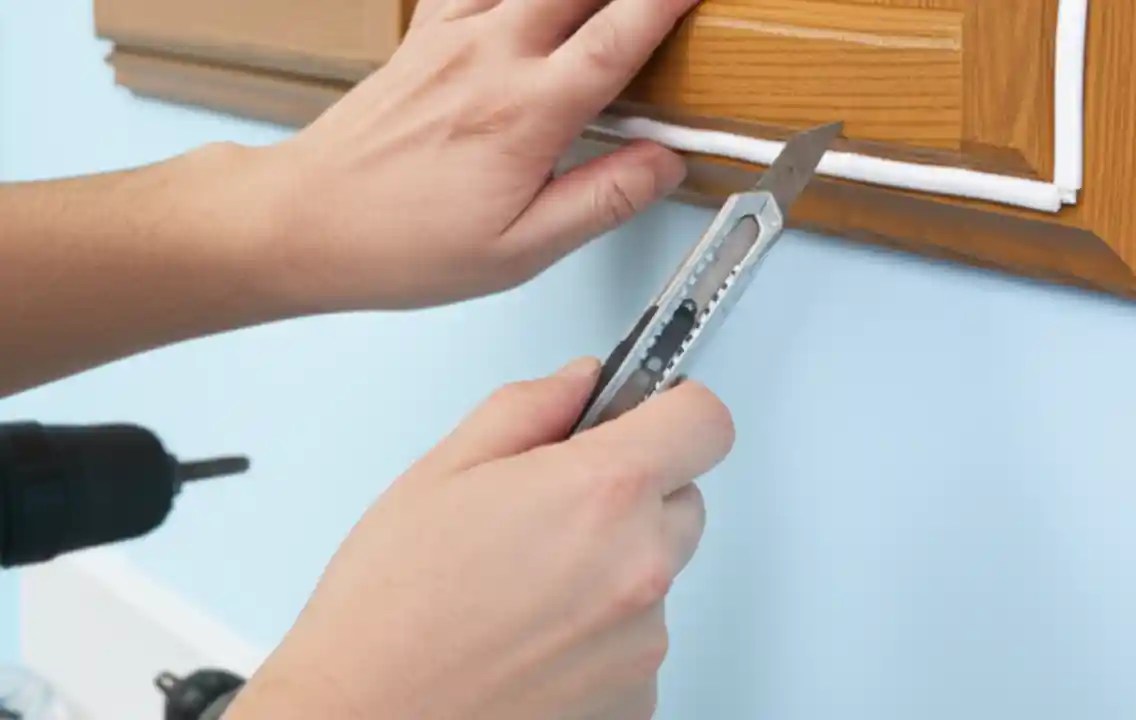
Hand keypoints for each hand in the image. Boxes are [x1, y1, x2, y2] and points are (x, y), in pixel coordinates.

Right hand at [226, 358, 734, 719]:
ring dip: (613, 568)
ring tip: (523, 588)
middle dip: (632, 493)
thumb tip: (578, 384)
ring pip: (656, 573)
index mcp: (600, 493)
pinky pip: (638, 639)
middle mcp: (639, 567)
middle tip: (551, 512)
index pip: (704, 420)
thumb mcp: (441, 472)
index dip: (673, 409)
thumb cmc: (387, 612)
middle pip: (683, 499)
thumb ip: (528, 408)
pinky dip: (601, 633)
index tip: (643, 417)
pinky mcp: (637, 698)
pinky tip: (532, 636)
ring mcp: (644, 642)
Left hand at [257, 0, 697, 311]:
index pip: (618, 36)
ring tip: (605, 2)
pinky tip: (532, 2)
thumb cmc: (402, 244)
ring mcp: (452, 37)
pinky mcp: (425, 35)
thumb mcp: (519, 250)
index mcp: (525, 113)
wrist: (306, 221)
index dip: (668, 0)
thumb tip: (664, 165)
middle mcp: (491, 57)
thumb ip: (602, 199)